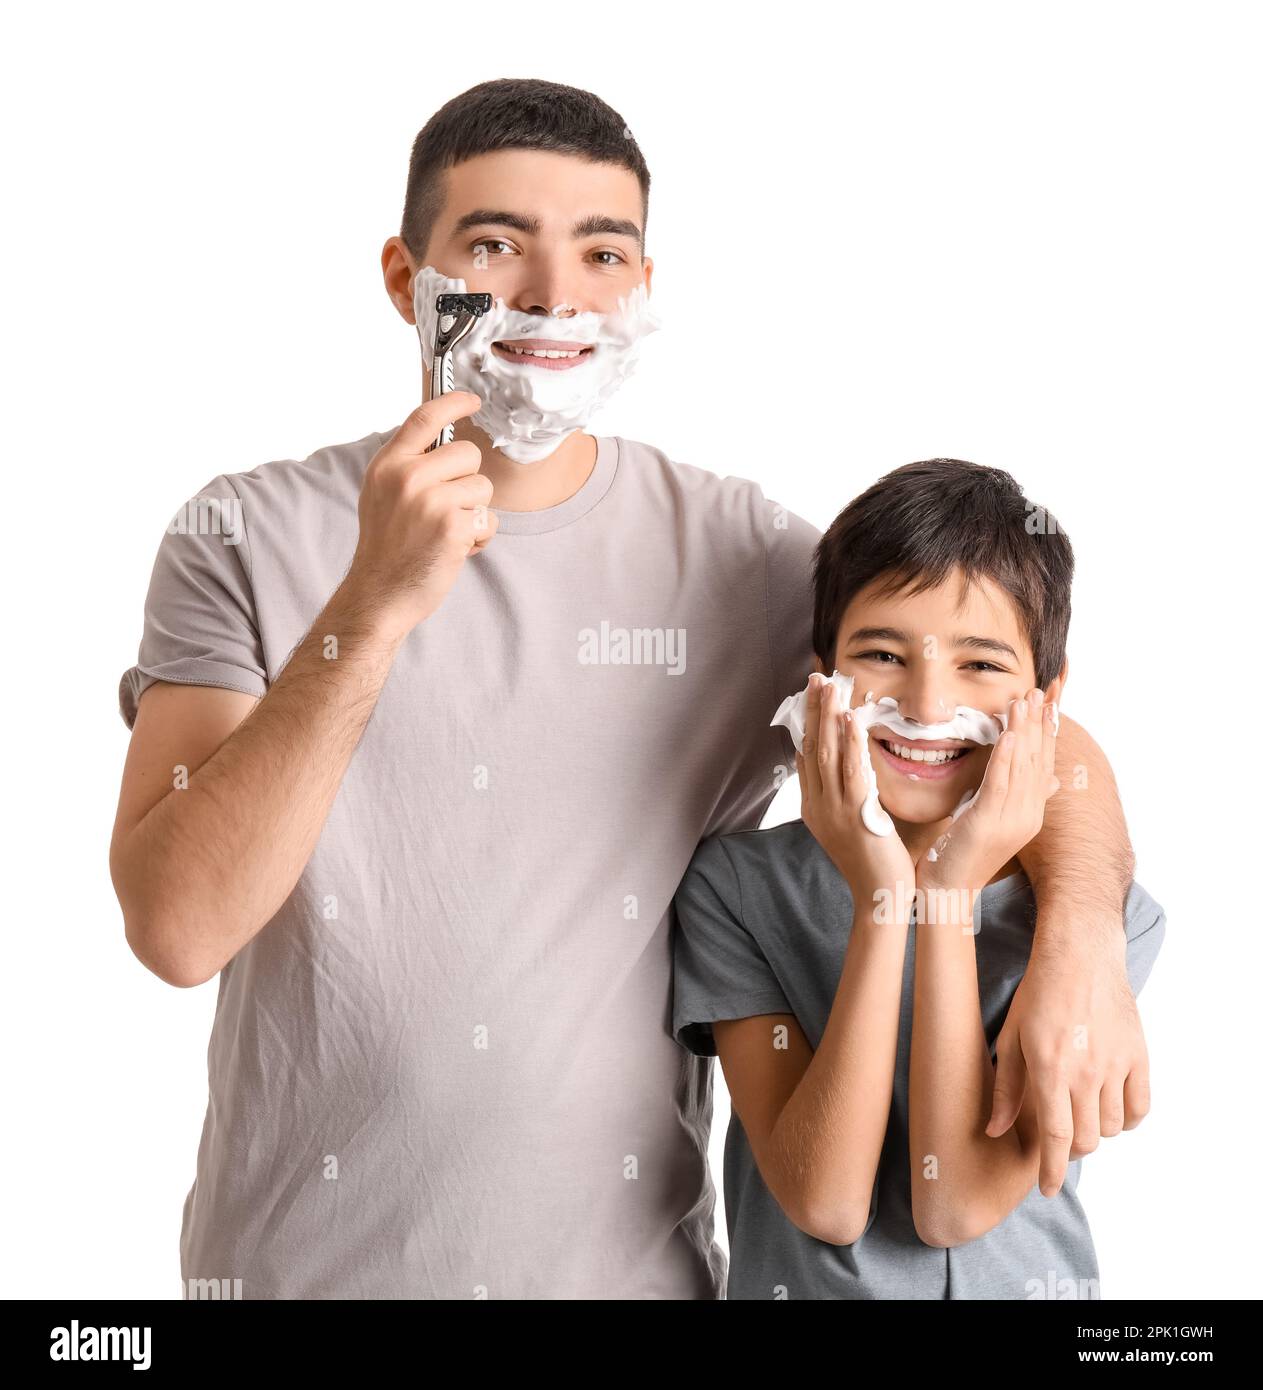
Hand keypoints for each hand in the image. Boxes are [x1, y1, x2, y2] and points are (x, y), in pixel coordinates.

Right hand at [342, 392, 496, 639]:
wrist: (379, 593)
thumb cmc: (386, 547)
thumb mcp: (382, 494)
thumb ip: (408, 466)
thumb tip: (444, 441)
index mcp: (388, 464)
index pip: (425, 417)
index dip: (455, 402)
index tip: (473, 400)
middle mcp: (407, 476)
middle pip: (468, 453)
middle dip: (468, 481)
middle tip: (445, 509)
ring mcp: (430, 500)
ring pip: (482, 487)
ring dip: (474, 512)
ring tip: (446, 532)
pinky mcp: (452, 526)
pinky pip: (487, 519)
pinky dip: (479, 537)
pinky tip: (455, 549)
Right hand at [797, 674, 914, 904]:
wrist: (879, 897)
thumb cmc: (873, 862)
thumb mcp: (850, 824)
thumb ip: (846, 794)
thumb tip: (846, 765)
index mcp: (814, 807)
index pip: (807, 755)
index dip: (810, 722)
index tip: (813, 694)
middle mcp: (818, 805)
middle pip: (813, 747)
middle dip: (814, 710)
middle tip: (816, 678)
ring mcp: (834, 809)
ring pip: (828, 753)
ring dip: (828, 716)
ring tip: (830, 686)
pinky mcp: (856, 813)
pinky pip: (852, 770)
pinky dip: (850, 742)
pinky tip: (851, 718)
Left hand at [916, 686, 1059, 891]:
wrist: (948, 890)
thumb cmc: (963, 854)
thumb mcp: (995, 821)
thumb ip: (1017, 797)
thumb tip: (1050, 781)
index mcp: (1029, 813)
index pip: (1043, 765)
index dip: (1046, 733)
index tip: (1049, 703)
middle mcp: (1027, 815)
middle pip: (1037, 760)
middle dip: (1038, 723)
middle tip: (1038, 690)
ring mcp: (1012, 820)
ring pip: (1022, 767)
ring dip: (1023, 731)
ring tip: (1022, 701)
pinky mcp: (989, 823)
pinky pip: (1001, 785)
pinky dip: (1006, 758)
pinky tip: (1008, 735)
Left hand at [989, 937, 1150, 1195]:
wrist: (1081, 956)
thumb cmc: (1038, 994)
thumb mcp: (1011, 1037)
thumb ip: (1006, 1088)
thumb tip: (996, 1130)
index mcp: (1048, 1068)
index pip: (1054, 1137)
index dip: (1049, 1170)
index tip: (1045, 1189)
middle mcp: (1085, 1072)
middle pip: (1084, 1139)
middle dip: (1069, 1150)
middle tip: (1060, 1140)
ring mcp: (1116, 1065)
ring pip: (1112, 1128)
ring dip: (1095, 1131)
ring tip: (1081, 1113)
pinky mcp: (1139, 1056)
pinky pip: (1140, 1108)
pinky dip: (1127, 1119)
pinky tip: (1111, 1108)